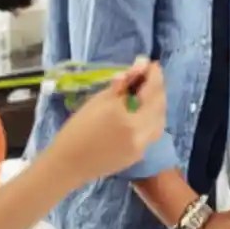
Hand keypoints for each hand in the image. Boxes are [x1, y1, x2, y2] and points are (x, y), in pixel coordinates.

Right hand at [47, 57, 166, 182]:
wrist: (68, 164)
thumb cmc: (77, 129)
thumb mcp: (98, 101)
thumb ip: (122, 84)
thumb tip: (139, 67)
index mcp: (130, 118)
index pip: (151, 90)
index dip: (154, 75)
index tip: (153, 64)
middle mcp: (142, 133)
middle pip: (160, 105)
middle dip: (158, 88)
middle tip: (150, 76)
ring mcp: (143, 146)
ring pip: (160, 120)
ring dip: (158, 104)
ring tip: (147, 93)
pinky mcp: (139, 155)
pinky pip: (152, 132)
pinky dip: (152, 118)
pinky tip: (142, 112)